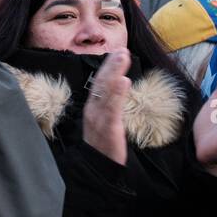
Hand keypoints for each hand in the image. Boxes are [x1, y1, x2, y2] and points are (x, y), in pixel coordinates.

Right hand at [82, 50, 130, 165]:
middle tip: (121, 49)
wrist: (97, 167)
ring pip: (105, 91)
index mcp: (93, 108)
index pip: (99, 83)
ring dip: (114, 72)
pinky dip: (117, 93)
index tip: (117, 52)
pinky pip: (112, 108)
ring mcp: (99, 118)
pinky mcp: (108, 128)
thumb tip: (119, 87)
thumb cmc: (103, 145)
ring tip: (123, 57)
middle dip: (111, 65)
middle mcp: (93, 110)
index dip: (108, 67)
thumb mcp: (105, 122)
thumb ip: (110, 105)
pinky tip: (123, 81)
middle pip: (100, 83)